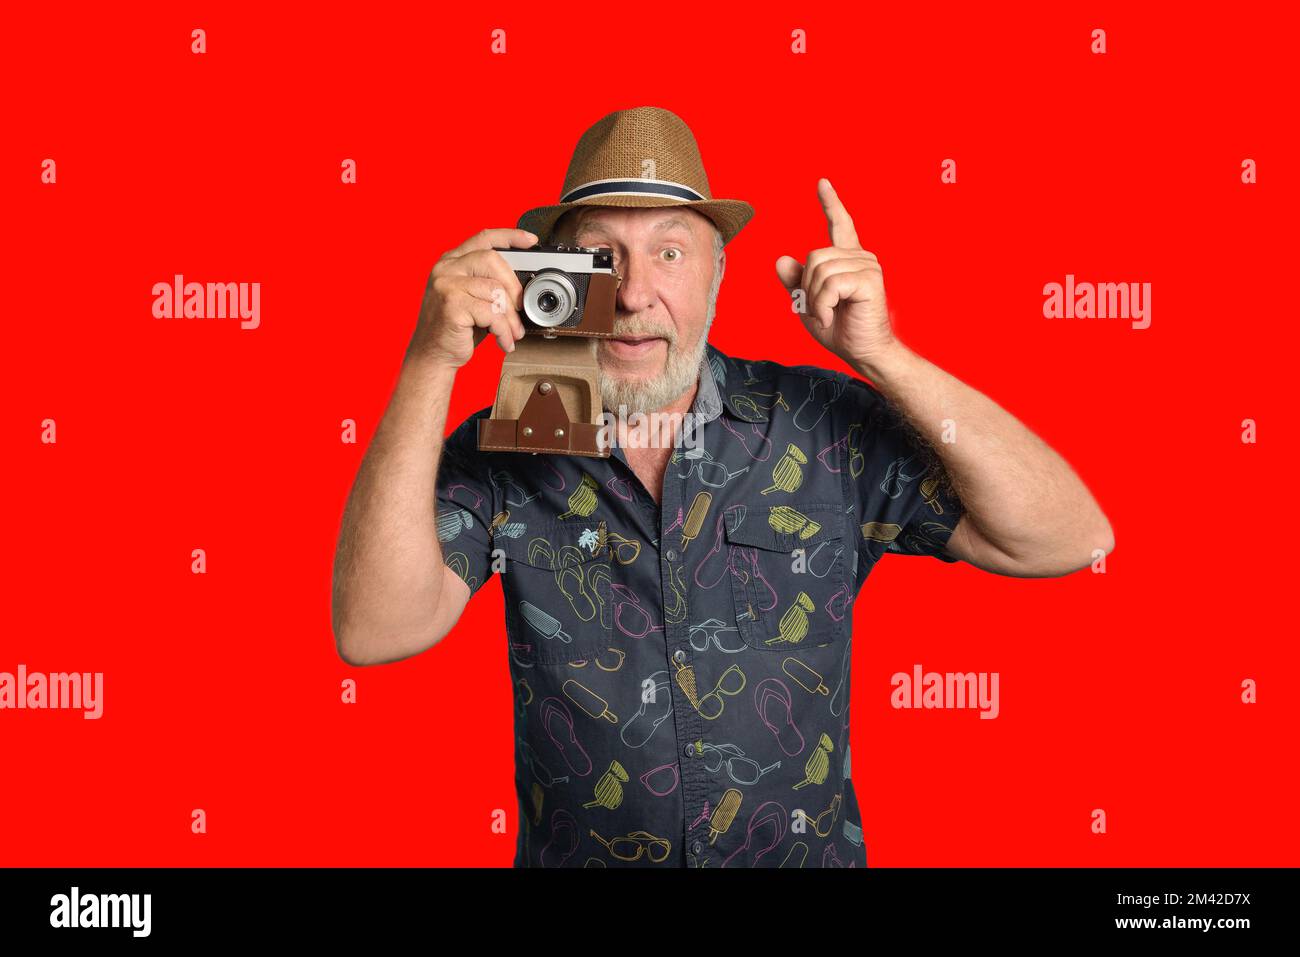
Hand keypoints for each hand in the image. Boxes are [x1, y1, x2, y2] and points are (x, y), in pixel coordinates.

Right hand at [408, 227, 537, 368]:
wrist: (432, 355)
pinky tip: (503, 342)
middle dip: (513, 287)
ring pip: (494, 290)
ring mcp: (446, 285)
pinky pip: (490, 313)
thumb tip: (524, 286)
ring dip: (510, 317)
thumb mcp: (473, 299)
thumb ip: (490, 283)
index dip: (509, 236)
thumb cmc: (455, 328)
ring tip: (511, 333)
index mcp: (452, 261)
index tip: (530, 241)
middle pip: (492, 260)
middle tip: (520, 309)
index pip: (484, 238)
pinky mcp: (451, 304)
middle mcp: (446, 268)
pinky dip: (503, 331)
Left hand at [775, 179, 895, 367]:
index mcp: (847, 259)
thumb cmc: (839, 329)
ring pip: (819, 269)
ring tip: (826, 314)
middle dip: (807, 286)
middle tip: (819, 309)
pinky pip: (830, 284)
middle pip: (814, 256)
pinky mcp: (869, 280)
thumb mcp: (808, 303)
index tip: (822, 183)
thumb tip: (781, 259)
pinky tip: (829, 317)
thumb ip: (796, 282)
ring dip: (814, 299)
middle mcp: (860, 257)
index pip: (839, 224)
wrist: (862, 352)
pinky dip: (821, 305)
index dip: (830, 203)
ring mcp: (867, 266)